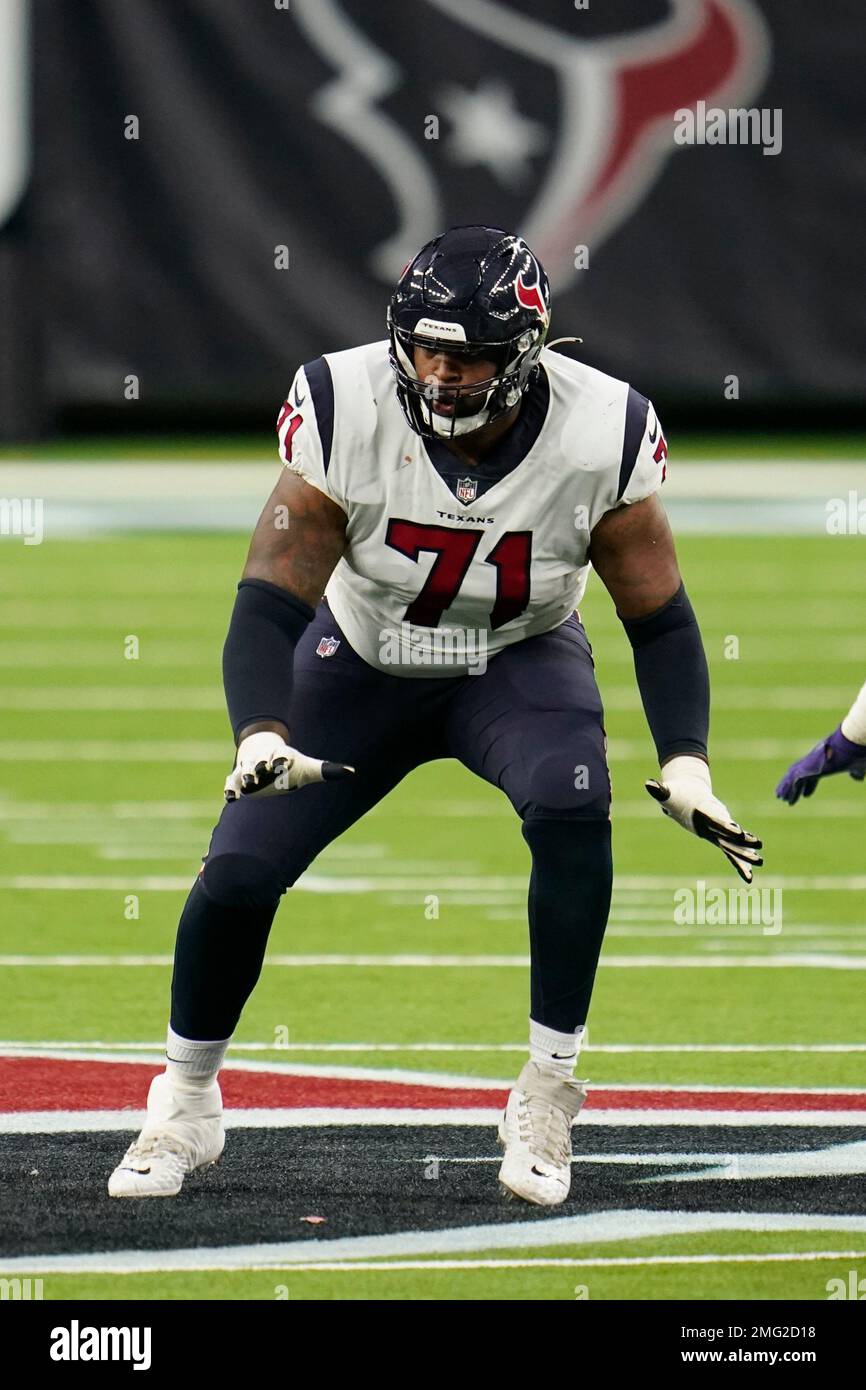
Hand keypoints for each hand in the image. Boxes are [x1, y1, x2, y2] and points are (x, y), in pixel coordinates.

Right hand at [224, 731, 353, 801]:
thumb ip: (326, 770)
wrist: (262, 749)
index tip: (284, 761)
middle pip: (261, 760)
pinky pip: (231, 782)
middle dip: (261, 765)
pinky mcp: (238, 779)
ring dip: (246, 775)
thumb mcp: (307, 767)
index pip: (280, 755)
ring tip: (249, 783)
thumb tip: (352, 771)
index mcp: (281, 756)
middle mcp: (263, 761)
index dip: (282, 758)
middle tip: (262, 770)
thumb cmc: (289, 763)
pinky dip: (230, 788)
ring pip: (245, 770)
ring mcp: (249, 769)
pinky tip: (232, 798)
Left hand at [645, 754, 762, 882]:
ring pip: (734, 844)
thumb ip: (659, 790)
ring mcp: (719, 829)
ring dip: (746, 854)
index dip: (725, 824)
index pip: (716, 819)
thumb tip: (648, 784)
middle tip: (758, 846)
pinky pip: (730, 851)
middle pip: (730, 833)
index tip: (737, 831)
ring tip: (760, 863)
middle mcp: (715, 821)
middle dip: (744, 841)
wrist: (690, 789)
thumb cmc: (676, 793)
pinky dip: (738, 862)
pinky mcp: (720, 835)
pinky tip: (748, 876)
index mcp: (704, 811)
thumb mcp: (666, 792)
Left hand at [775, 727, 865, 805]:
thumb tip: (858, 778)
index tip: (806, 795)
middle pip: (799, 776)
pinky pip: (793, 781)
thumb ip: (855, 772)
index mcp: (824, 762)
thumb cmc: (855, 753)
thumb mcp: (856, 766)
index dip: (809, 786)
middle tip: (787, 797)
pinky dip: (787, 788)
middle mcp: (813, 762)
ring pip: (792, 777)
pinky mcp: (806, 768)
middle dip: (793, 787)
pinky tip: (784, 797)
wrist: (850, 743)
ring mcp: (808, 764)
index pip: (813, 775)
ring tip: (781, 798)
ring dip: (786, 788)